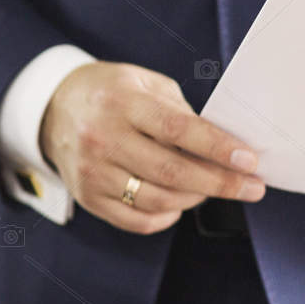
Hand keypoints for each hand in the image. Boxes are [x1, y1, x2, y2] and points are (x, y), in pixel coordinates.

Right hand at [38, 61, 263, 233]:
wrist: (52, 108)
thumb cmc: (108, 93)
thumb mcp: (143, 83)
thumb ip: (179, 110)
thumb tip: (221, 145)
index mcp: (122, 103)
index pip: (177, 129)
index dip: (218, 148)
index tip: (250, 161)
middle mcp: (103, 138)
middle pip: (172, 172)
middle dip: (220, 183)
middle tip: (252, 187)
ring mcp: (92, 172)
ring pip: (157, 200)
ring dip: (195, 199)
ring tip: (211, 189)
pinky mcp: (87, 197)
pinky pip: (136, 220)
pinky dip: (166, 217)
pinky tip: (179, 205)